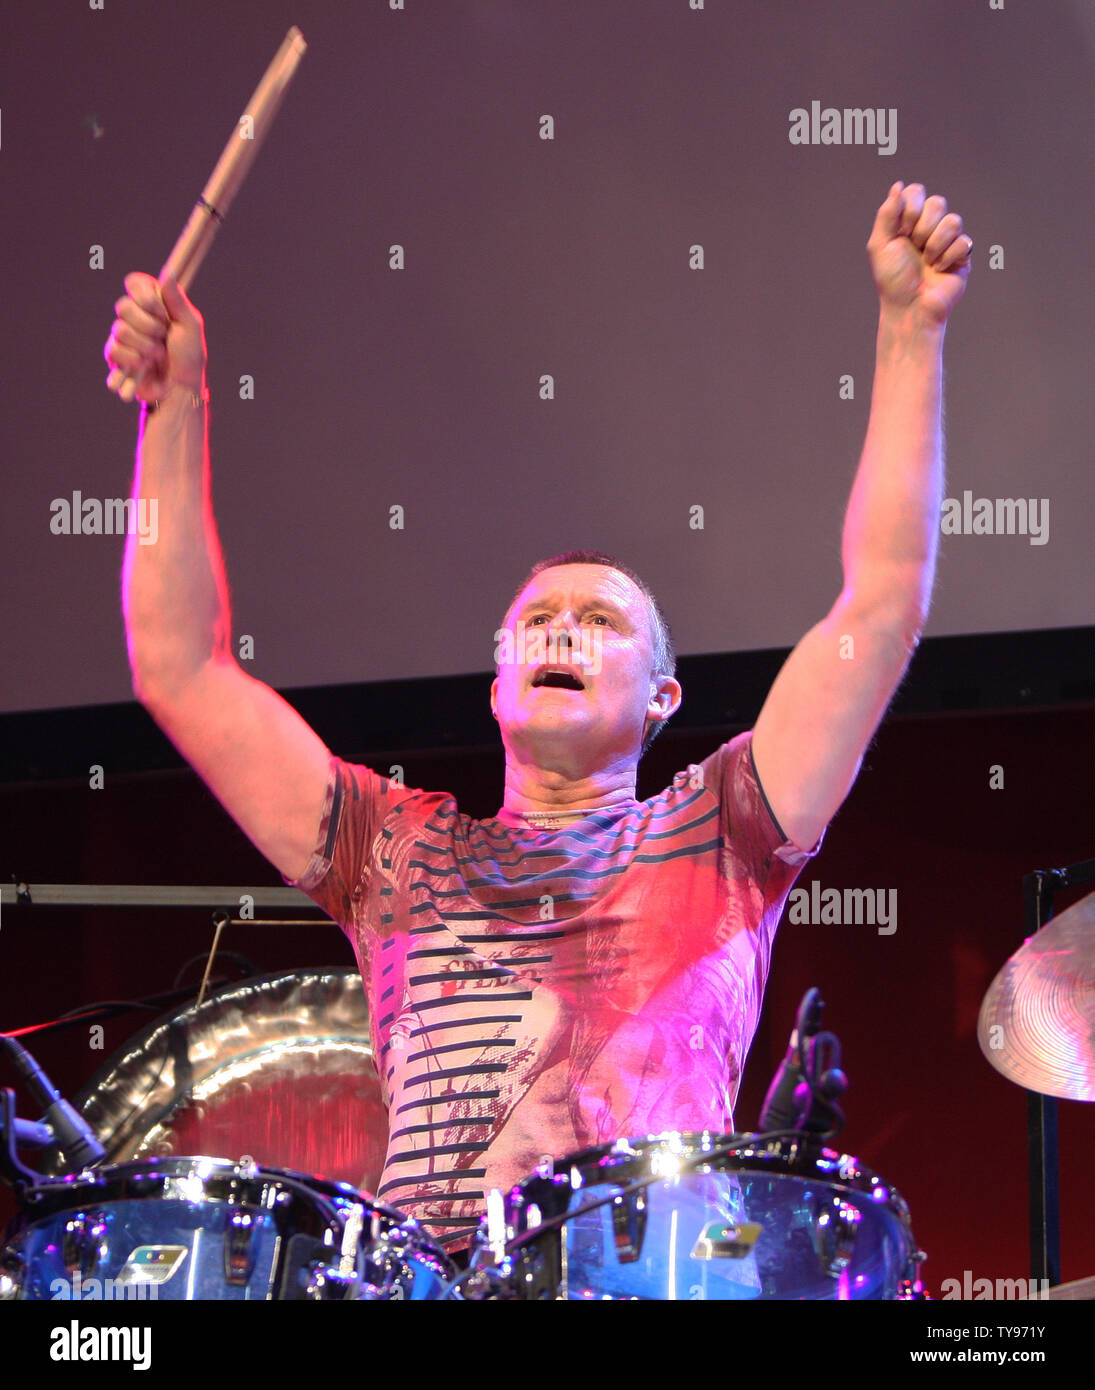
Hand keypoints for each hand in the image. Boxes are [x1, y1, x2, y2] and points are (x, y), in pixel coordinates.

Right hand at [103, 273, 206, 403]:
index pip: (135, 283)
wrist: (179, 389)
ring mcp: (124, 336)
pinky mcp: (116, 356)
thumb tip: (167, 273)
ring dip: (145, 346)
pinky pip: (115, 350)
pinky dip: (135, 360)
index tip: (162, 311)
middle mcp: (136, 316)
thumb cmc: (188, 358)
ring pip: (120, 330)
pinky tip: (145, 367)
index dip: (145, 295)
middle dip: (148, 325)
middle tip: (163, 336)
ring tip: (158, 355)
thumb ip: (177, 300)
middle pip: (123, 305)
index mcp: (153, 305)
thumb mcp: (190, 326)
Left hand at [867, 182, 971, 324]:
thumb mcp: (880, 245)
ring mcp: (947, 240)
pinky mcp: (962, 254)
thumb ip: (887, 214)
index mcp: (908, 222)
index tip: (901, 231)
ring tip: (927, 263)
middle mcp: (928, 227)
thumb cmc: (892, 280)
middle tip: (915, 248)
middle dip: (923, 228)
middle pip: (937, 202)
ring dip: (936, 245)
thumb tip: (898, 185)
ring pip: (953, 221)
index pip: (916, 192)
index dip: (911, 208)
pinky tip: (940, 270)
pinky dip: (948, 258)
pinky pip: (964, 242)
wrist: (909, 307)